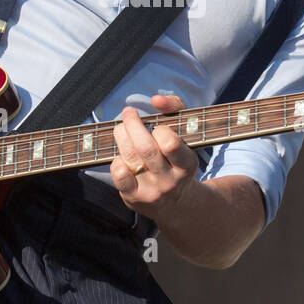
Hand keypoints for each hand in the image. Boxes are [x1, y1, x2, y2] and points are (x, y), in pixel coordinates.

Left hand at [109, 94, 199, 219]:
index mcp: (187, 165)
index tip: (156, 127)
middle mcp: (170, 181)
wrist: (176, 203)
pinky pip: (118, 174)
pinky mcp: (134, 198)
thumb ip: (175, 107)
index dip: (160, 129)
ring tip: (121, 128)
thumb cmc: (177, 158)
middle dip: (132, 124)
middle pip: (145, 148)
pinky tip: (121, 155)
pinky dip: (116, 160)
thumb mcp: (185, 133)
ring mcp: (151, 191)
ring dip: (121, 136)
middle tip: (129, 113)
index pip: (171, 143)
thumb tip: (156, 99)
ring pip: (129, 158)